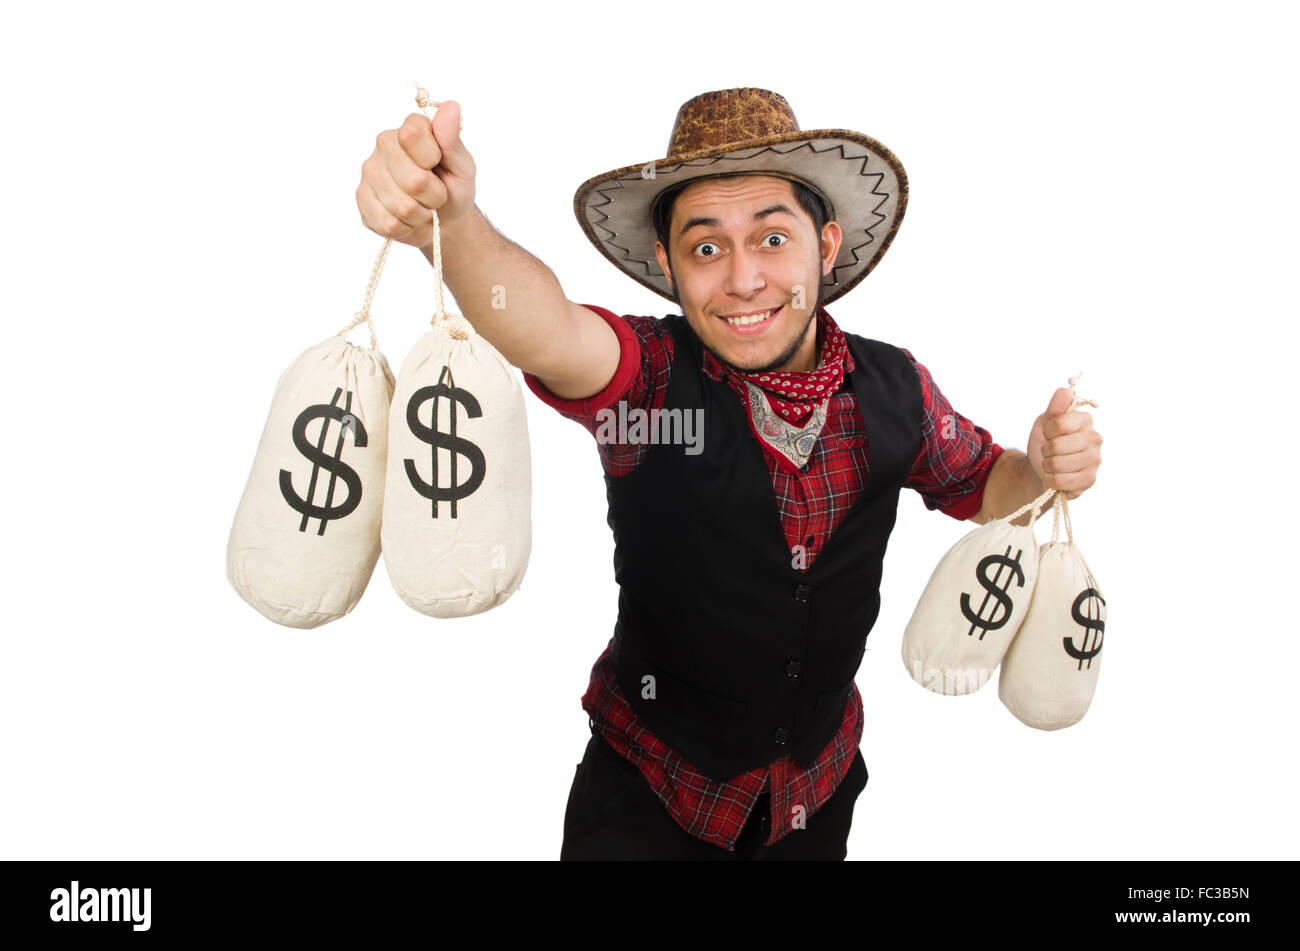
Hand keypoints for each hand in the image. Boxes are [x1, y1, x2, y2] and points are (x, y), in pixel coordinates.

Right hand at [356, 100, 476, 248]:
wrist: (444, 219)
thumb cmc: (453, 186)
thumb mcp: (463, 166)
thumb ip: (453, 140)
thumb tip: (451, 106)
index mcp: (410, 128)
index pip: (412, 135)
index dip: (433, 159)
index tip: (439, 164)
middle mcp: (384, 144)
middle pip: (412, 180)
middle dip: (434, 195)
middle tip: (436, 193)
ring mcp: (369, 172)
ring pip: (401, 205)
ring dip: (422, 214)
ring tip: (423, 206)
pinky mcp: (362, 199)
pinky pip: (388, 223)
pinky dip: (407, 227)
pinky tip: (408, 218)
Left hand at [1027, 387, 1101, 500]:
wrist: (1043, 469)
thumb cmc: (1046, 443)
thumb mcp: (1044, 423)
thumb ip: (1054, 409)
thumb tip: (1064, 390)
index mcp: (1085, 420)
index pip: (1059, 423)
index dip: (1047, 431)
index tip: (1049, 434)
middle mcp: (1095, 438)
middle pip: (1057, 446)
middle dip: (1045, 450)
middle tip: (1050, 452)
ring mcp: (1095, 460)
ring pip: (1057, 464)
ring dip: (1047, 466)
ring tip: (1052, 464)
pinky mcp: (1090, 479)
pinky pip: (1060, 481)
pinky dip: (1050, 480)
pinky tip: (1056, 476)